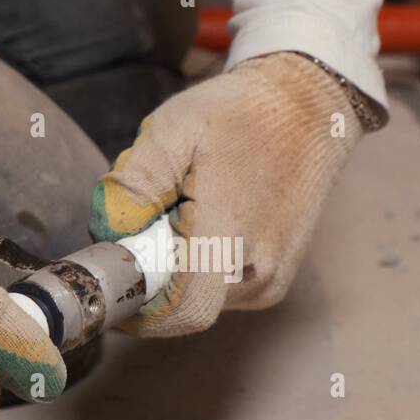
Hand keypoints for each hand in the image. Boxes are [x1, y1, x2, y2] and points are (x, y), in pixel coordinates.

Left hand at [90, 52, 364, 336]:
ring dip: (174, 270)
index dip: (135, 306)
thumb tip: (110, 234)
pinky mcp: (276, 281)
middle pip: (179, 306)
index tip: (111, 275)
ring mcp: (271, 283)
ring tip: (178, 212)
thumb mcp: (173, 129)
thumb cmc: (239, 114)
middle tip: (145, 222)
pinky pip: (221, 292)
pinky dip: (199, 268)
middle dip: (150, 275)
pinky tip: (202, 223)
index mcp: (231, 242)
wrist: (309, 107)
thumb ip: (134, 184)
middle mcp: (256, 277)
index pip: (174, 312)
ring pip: (199, 302)